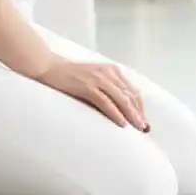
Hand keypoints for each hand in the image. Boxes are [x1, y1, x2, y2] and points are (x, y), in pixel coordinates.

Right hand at [34, 57, 149, 131]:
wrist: (50, 67)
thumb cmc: (72, 76)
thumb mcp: (94, 78)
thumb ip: (108, 87)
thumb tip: (122, 107)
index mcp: (112, 70)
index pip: (133, 91)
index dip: (140, 106)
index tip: (143, 119)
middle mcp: (108, 72)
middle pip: (130, 96)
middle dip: (139, 113)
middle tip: (145, 128)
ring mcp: (98, 79)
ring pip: (121, 99)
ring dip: (131, 115)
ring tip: (138, 128)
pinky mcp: (87, 86)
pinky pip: (106, 102)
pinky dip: (115, 113)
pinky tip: (121, 123)